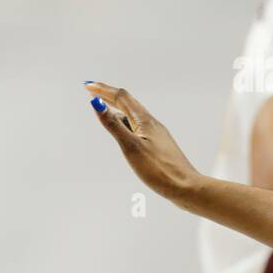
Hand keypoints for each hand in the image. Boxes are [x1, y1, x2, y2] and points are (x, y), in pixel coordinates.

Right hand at [84, 81, 201, 201]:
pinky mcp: (157, 145)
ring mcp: (155, 134)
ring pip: (133, 115)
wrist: (185, 187)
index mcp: (144, 121)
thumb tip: (97, 103)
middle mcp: (151, 123)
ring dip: (116, 107)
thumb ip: (113, 125)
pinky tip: (123, 129)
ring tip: (104, 105)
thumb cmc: (158, 169)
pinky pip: (137, 126)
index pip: (121, 97)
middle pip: (128, 103)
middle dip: (108, 95)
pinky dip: (125, 121)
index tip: (88, 86)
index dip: (103, 90)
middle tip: (92, 90)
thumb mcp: (130, 146)